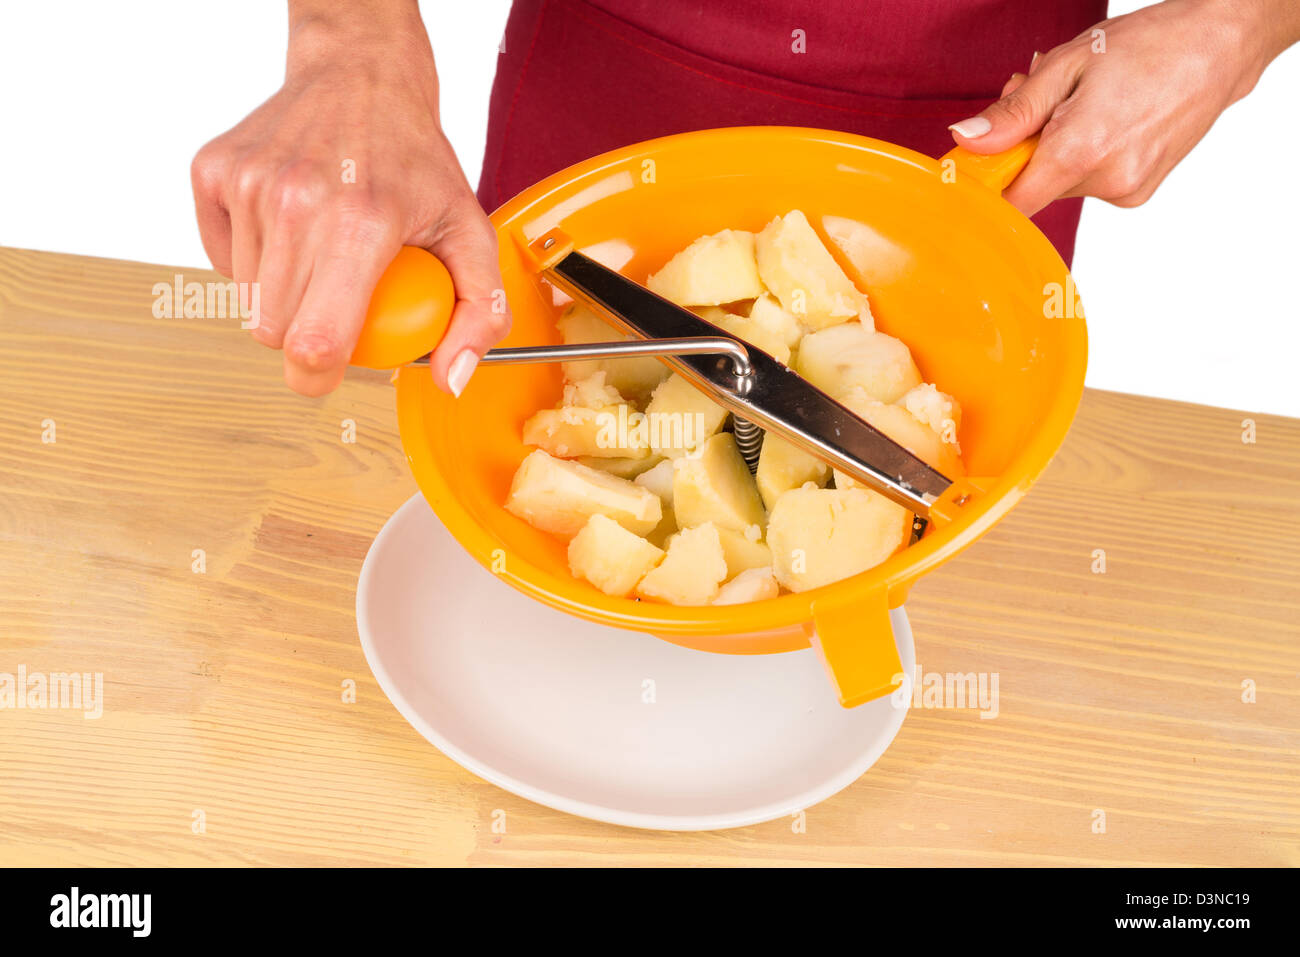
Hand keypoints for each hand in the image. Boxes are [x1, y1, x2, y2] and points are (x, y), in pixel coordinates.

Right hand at [190, 1, 506, 395]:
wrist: (362, 75)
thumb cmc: (416, 161)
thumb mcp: (471, 232)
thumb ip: (480, 314)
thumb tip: (452, 380)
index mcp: (360, 225)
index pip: (313, 341)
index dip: (316, 378)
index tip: (330, 372)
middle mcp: (296, 202)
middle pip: (273, 331)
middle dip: (303, 335)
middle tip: (339, 303)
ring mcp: (248, 184)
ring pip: (247, 298)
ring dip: (282, 294)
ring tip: (320, 252)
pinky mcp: (214, 172)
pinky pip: (222, 258)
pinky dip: (252, 260)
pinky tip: (289, 228)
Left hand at [948, 0, 1299, 215]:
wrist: (1221, 46)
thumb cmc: (1149, 46)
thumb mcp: (1065, 66)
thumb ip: (1014, 114)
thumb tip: (967, 140)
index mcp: (1081, 151)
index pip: (1011, 203)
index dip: (988, 188)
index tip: (976, 169)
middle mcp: (1106, 182)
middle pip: (1035, 187)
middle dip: (1027, 148)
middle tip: (1043, 102)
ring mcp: (1126, 191)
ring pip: (1061, 183)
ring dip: (1056, 149)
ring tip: (1081, 102)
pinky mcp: (1138, 193)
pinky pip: (1089, 182)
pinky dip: (1084, 156)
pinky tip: (1104, 119)